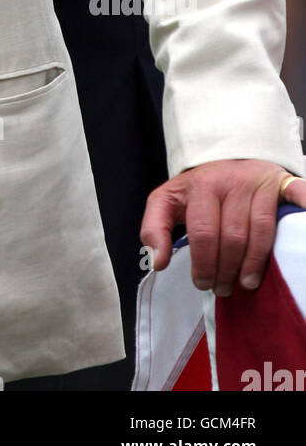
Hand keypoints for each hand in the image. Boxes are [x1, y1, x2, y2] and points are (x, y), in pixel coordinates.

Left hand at [141, 159, 305, 294]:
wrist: (224, 156)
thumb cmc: (197, 188)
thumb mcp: (167, 199)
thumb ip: (154, 227)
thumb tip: (158, 262)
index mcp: (202, 185)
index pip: (204, 233)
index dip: (203, 264)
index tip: (203, 284)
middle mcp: (231, 180)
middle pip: (233, 236)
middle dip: (227, 270)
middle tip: (224, 289)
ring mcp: (259, 181)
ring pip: (262, 231)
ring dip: (254, 264)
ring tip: (247, 283)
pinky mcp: (281, 181)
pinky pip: (297, 194)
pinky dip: (304, 207)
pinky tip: (303, 228)